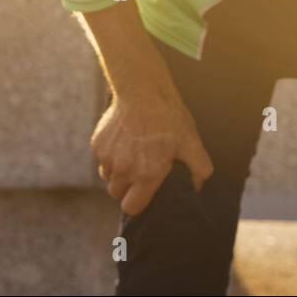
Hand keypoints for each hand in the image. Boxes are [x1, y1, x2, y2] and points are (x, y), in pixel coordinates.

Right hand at [90, 82, 214, 216]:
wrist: (142, 89)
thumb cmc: (168, 116)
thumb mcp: (191, 141)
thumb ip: (199, 168)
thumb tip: (199, 185)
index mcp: (146, 174)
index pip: (132, 207)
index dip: (138, 203)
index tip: (145, 193)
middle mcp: (123, 169)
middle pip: (117, 194)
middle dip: (127, 188)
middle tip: (140, 172)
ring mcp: (107, 157)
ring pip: (108, 177)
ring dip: (118, 172)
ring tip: (133, 155)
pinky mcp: (97, 144)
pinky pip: (102, 160)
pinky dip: (111, 156)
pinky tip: (124, 142)